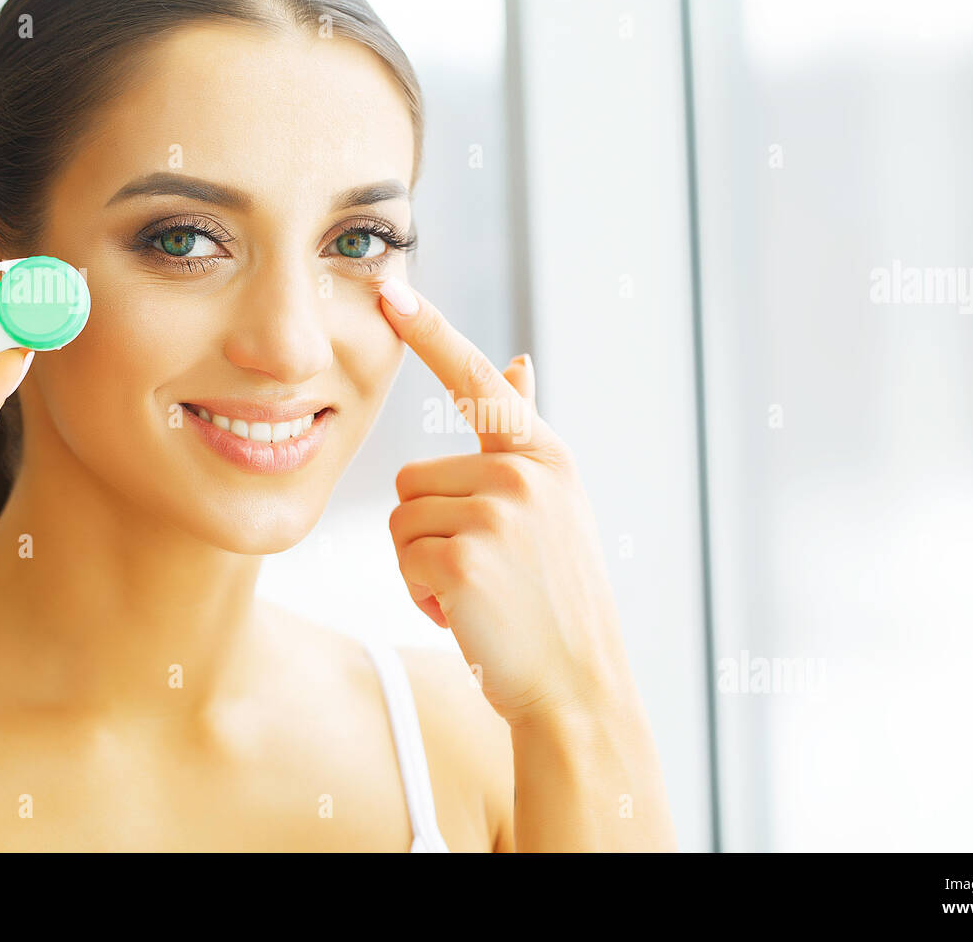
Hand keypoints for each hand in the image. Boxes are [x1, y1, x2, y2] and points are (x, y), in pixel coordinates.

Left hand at [379, 278, 633, 728]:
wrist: (578, 683)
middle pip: (412, 478)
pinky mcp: (464, 557)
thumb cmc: (557, 598)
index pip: (476, 381)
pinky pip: (403, 560)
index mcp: (543, 456)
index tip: (394, 288)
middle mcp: (522, 473)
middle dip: (430, 530)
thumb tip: (518, 361)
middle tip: (484, 571)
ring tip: (482, 593)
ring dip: (424, 565)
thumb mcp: (556, 505)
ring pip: (403, 520)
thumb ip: (523, 437)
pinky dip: (422, 594)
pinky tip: (470, 615)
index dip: (432, 332)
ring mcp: (496, 512)